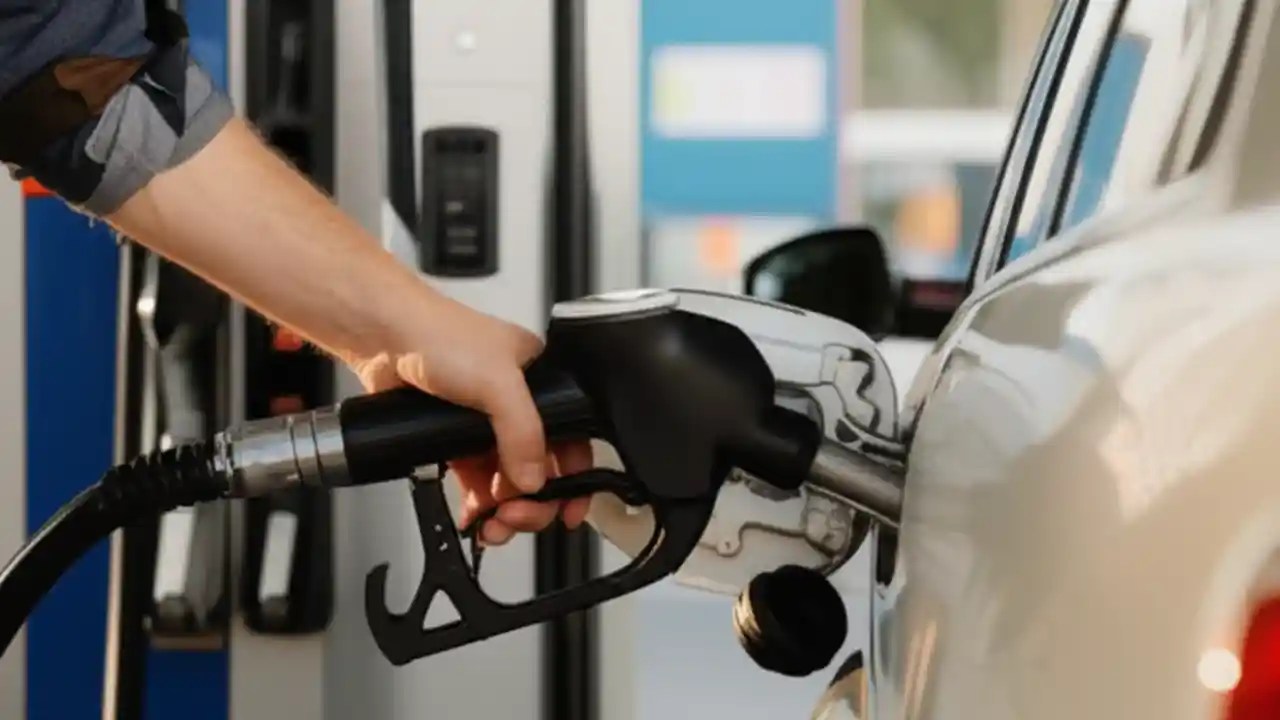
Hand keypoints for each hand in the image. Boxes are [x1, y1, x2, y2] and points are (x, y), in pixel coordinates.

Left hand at [347, 295, 592, 545]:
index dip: (575, 479)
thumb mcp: (499, 382)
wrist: (384, 335)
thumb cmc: (440, 334)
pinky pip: (476, 482)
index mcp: (543, 382)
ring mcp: (484, 425)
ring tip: (493, 524)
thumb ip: (523, 433)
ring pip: (508, 481)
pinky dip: (477, 504)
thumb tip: (535, 480)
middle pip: (540, 469)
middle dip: (533, 502)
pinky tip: (473, 517)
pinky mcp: (453, 438)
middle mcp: (517, 404)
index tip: (568, 510)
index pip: (572, 439)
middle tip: (516, 516)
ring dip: (504, 509)